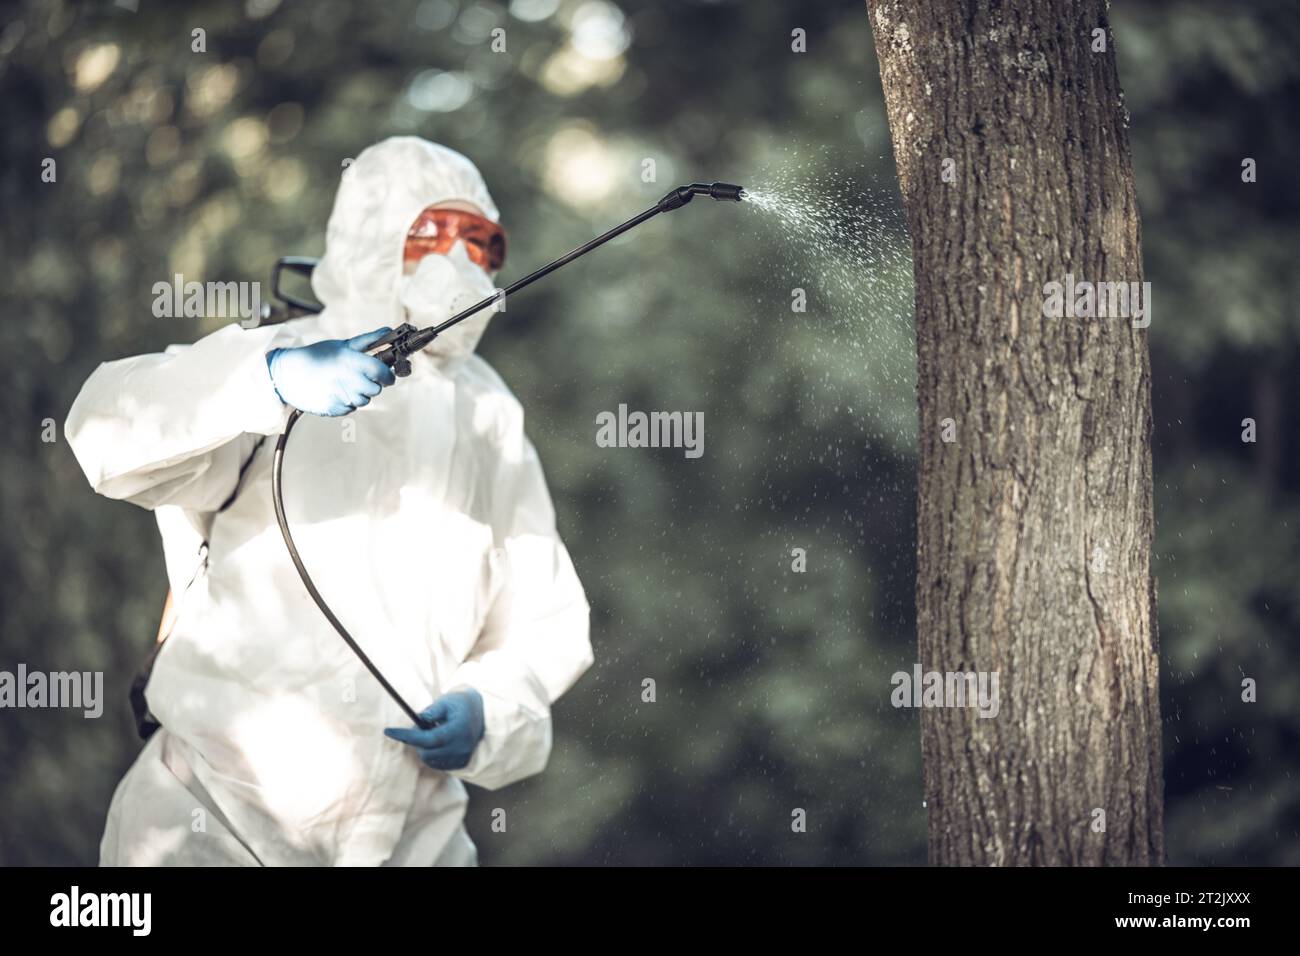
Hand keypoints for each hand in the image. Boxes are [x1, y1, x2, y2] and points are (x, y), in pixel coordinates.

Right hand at [265, 327, 396, 416]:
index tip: (387, 374)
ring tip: (343, 382)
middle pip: (376, 389)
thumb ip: (369, 340)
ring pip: (364, 400)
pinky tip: (335, 391)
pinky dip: (347, 401)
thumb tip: (389, 332)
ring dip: (359, 393)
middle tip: (360, 376)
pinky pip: (351, 407)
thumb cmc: (317, 355)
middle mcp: (349, 380)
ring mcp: (341, 396)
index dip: (388, 374)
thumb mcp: (342, 345)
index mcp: (352, 361)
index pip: (383, 373)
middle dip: (373, 383)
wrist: (288, 374)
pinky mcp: (335, 409)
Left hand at [384, 689, 485, 770]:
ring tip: (433, 732)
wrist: (481, 713)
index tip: (388, 731)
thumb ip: (432, 711)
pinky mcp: (461, 763)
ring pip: (429, 760)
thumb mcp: (446, 700)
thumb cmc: (460, 704)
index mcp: (458, 730)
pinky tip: (438, 742)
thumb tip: (417, 719)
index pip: (428, 739)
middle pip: (426, 752)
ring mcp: (462, 757)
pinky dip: (432, 754)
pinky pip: (437, 764)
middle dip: (416, 741)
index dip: (407, 736)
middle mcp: (461, 746)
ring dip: (424, 748)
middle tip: (420, 727)